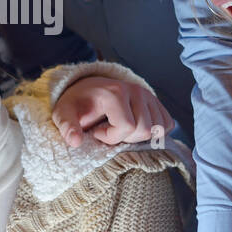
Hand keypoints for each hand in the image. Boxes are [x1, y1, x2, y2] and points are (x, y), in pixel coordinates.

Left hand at [53, 74, 174, 146]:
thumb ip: (67, 126)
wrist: (89, 90)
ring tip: (122, 128)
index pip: (127, 126)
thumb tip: (75, 142)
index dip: (111, 137)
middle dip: (126, 137)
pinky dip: (154, 132)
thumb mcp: (64, 113)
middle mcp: (136, 90)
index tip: (97, 132)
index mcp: (115, 92)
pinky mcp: (156, 101)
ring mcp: (149, 95)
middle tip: (110, 130)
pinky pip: (167, 124)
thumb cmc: (78, 104)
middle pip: (145, 130)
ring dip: (139, 136)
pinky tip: (136, 127)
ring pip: (158, 129)